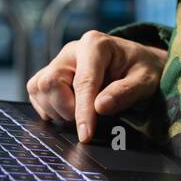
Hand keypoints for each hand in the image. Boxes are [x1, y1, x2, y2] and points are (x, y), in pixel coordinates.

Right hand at [27, 31, 167, 142]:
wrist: (135, 62)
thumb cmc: (141, 70)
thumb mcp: (145, 80)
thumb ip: (125, 92)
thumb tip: (100, 108)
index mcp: (95, 45)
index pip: (83, 82)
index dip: (83, 111)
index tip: (86, 135)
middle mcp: (71, 50)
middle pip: (51, 83)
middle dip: (68, 109)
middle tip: (92, 119)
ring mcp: (58, 61)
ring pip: (40, 88)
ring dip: (58, 110)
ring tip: (83, 112)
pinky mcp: (50, 73)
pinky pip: (36, 91)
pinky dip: (49, 107)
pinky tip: (70, 109)